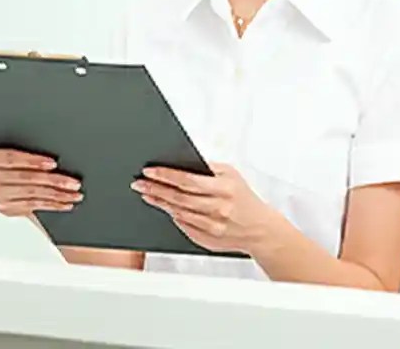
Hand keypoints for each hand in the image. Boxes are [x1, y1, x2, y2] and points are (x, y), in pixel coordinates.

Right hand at [0, 148, 82, 216]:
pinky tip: (63, 203)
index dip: (32, 161)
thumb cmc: (5, 161)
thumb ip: (24, 154)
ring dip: (56, 195)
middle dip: (52, 181)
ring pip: (31, 194)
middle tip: (72, 183)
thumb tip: (51, 160)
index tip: (53, 164)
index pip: (11, 159)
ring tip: (73, 194)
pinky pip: (32, 206)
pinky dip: (51, 205)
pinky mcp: (6, 208)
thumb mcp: (9, 150)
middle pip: (25, 178)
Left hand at [131, 163, 275, 253]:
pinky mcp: (209, 240)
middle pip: (179, 198)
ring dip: (160, 202)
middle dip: (156, 189)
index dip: (166, 175)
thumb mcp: (231, 175)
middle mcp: (220, 208)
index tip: (149, 171)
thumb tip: (177, 161)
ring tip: (146, 193)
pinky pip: (185, 226)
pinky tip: (163, 207)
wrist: (261, 229)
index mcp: (225, 188)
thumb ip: (207, 168)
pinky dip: (172, 216)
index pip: (188, 180)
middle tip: (138, 183)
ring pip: (179, 213)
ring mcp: (214, 226)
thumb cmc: (242, 197)